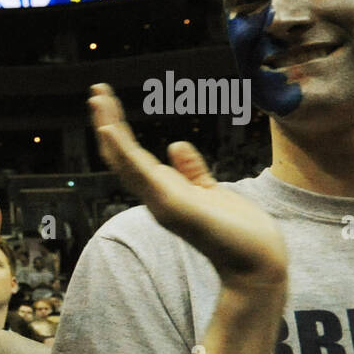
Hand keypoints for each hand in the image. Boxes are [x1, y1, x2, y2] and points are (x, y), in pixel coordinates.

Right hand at [88, 84, 287, 293]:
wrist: (257, 262)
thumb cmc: (240, 232)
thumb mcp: (212, 192)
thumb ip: (192, 170)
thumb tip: (175, 144)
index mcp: (164, 192)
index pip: (132, 157)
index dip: (118, 131)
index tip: (109, 102)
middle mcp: (155, 196)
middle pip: (120, 156)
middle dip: (107, 122)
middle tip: (97, 91)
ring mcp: (160, 201)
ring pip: (123, 161)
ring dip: (108, 128)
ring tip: (98, 99)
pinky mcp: (170, 204)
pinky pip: (139, 174)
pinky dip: (121, 151)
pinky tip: (110, 130)